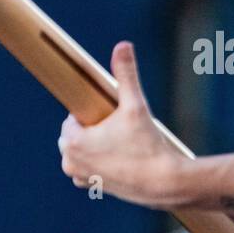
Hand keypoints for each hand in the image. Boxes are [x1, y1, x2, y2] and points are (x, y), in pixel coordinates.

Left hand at [57, 41, 188, 207]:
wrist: (164, 182)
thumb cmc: (147, 145)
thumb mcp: (136, 106)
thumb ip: (126, 75)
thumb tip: (123, 45)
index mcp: (72, 141)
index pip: (73, 117)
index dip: (93, 113)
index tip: (110, 115)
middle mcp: (70, 161)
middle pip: (76, 133)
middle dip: (93, 129)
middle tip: (119, 130)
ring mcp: (80, 176)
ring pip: (82, 150)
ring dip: (95, 145)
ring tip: (122, 144)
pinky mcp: (91, 186)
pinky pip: (89, 166)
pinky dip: (100, 161)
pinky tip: (121, 158)